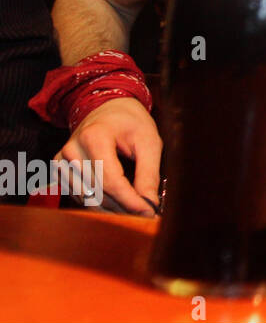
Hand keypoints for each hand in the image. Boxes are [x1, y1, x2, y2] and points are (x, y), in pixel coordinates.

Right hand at [55, 97, 161, 214]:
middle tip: (147, 214)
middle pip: (98, 192)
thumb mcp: (149, 141)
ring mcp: (62, 161)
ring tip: (135, 209)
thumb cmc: (131, 123)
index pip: (110, 180)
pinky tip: (118, 203)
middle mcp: (72, 150)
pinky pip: (79, 196)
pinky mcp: (59, 171)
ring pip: (87, 199)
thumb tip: (149, 204)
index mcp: (94, 137)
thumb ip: (149, 173)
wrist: (107, 108)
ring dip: (112, 209)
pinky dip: (100, 203)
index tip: (149, 212)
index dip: (130, 200)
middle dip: (124, 207)